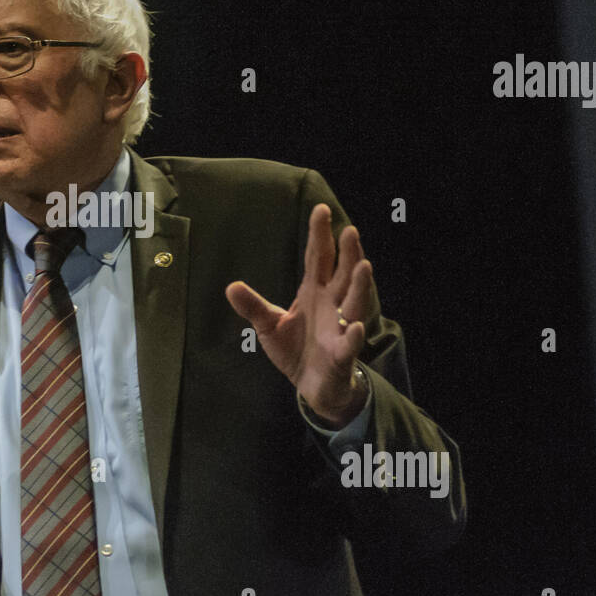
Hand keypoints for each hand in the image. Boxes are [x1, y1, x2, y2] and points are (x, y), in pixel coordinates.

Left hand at [225, 203, 372, 428]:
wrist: (313, 386)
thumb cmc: (296, 349)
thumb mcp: (269, 325)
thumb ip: (253, 306)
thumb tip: (231, 286)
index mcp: (314, 293)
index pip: (318, 258)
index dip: (320, 235)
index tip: (320, 209)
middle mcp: (332, 305)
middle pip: (341, 274)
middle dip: (348, 253)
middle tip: (350, 230)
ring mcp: (340, 328)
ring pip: (353, 303)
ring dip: (359, 286)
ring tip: (364, 266)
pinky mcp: (342, 354)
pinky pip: (349, 344)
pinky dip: (353, 336)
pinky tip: (356, 326)